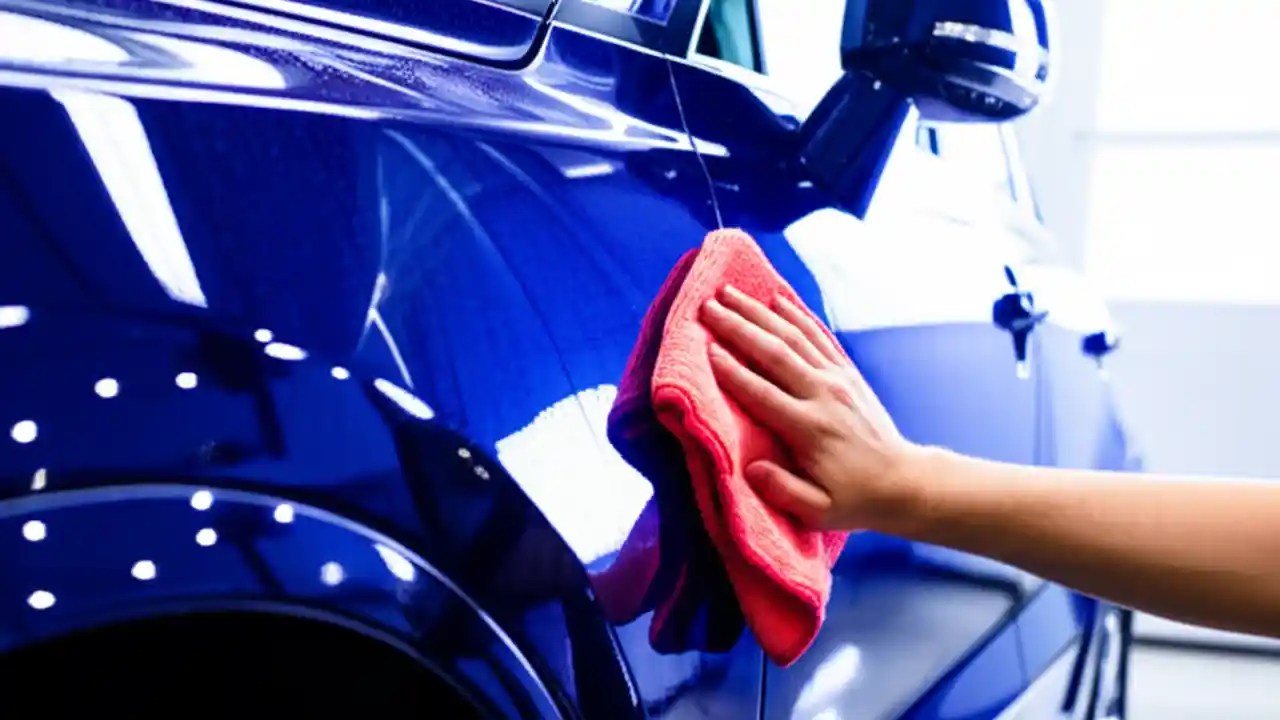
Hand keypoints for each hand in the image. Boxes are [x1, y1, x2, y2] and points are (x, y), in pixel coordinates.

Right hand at [701, 285, 926, 531]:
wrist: (903, 481)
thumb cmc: (854, 499)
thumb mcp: (818, 512)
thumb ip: (783, 491)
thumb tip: (752, 468)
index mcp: (809, 429)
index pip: (762, 393)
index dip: (732, 370)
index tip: (706, 347)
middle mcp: (822, 395)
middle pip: (774, 353)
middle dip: (738, 327)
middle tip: (707, 306)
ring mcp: (837, 379)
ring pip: (793, 337)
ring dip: (759, 313)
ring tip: (730, 293)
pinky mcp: (847, 373)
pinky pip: (818, 336)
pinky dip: (796, 315)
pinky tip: (776, 300)